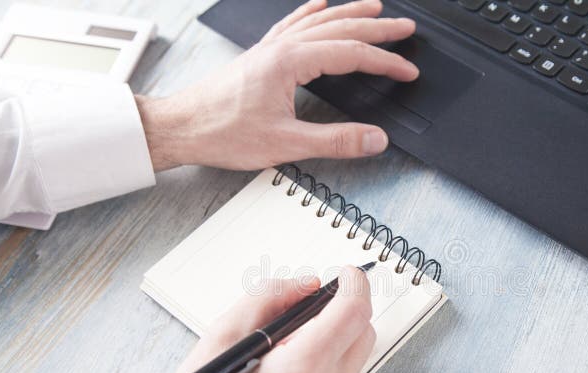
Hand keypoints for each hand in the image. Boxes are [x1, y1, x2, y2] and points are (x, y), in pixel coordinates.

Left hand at [136, 0, 417, 170]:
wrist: (180, 127)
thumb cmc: (222, 132)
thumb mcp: (285, 143)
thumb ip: (335, 140)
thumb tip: (374, 138)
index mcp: (290, 62)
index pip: (350, 54)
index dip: (384, 62)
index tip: (407, 70)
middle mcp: (281, 48)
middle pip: (339, 28)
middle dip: (377, 28)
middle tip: (405, 28)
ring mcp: (269, 48)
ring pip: (317, 20)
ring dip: (349, 13)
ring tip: (375, 8)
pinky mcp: (260, 56)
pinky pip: (292, 23)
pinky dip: (310, 12)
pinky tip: (319, 5)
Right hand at [151, 266, 375, 372]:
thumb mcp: (223, 334)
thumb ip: (271, 297)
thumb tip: (308, 284)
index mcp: (298, 372)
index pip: (353, 312)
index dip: (354, 284)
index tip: (346, 275)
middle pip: (363, 334)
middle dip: (343, 313)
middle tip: (309, 312)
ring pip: (354, 362)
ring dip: (332, 346)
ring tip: (287, 356)